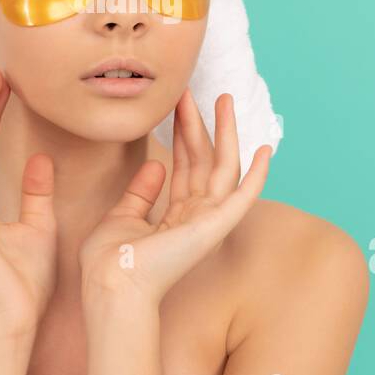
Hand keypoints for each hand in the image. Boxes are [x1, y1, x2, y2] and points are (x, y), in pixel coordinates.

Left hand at [78, 87, 271, 307]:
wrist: (110, 283)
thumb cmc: (109, 261)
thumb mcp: (121, 215)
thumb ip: (141, 192)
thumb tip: (156, 164)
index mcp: (176, 217)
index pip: (186, 167)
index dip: (183, 134)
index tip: (178, 103)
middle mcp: (197, 218)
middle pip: (203, 161)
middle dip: (199, 124)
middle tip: (192, 91)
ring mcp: (209, 221)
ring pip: (223, 167)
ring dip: (225, 132)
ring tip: (224, 99)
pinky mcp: (215, 225)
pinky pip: (243, 196)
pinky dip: (258, 174)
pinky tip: (265, 149)